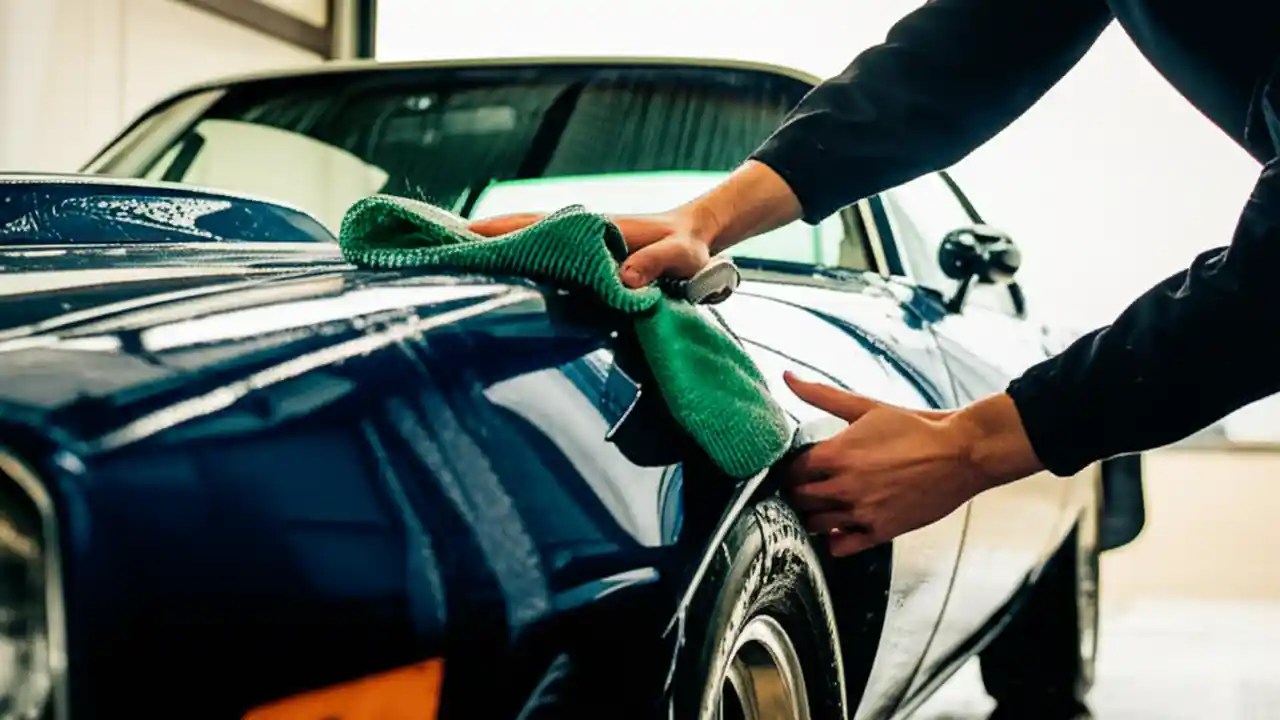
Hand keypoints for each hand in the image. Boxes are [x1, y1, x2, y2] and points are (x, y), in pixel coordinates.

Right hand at [468, 159, 803, 287]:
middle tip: (426, 251)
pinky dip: (509, 259)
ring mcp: (573, 242)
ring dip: (485, 250)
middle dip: (472, 239)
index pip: (529, 228)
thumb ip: (656, 265)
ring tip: (443, 263)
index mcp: (589, 229)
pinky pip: (535, 254)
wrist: (696, 234)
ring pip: (519, 241)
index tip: (454, 240)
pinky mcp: (578, 255)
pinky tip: (489, 275)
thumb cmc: (689, 248)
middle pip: (511, 231)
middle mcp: (574, 231)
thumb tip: (622, 279)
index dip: (492, 234)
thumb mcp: (681, 257)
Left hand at [779, 372, 1042, 555]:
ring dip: (812, 516)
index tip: (796, 468)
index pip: (790, 471)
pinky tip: (840, 526)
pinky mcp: (880, 532)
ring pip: (813, 525)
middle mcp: (844, 487)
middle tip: (806, 486)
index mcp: (836, 455)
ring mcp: (861, 513)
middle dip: (797, 492)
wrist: (960, 454)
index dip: (790, 469)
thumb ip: (821, 394)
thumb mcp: (865, 406)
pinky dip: (834, 540)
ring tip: (822, 505)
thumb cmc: (914, 428)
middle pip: (798, 499)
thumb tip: (787, 376)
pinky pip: (840, 547)